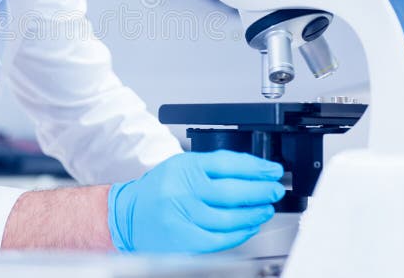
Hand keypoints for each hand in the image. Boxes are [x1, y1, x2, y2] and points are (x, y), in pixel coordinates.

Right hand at [107, 150, 284, 252]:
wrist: (128, 215)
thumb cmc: (157, 191)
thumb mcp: (180, 166)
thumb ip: (211, 167)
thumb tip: (252, 172)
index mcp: (183, 167)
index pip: (227, 163)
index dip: (255, 167)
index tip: (272, 170)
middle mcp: (181, 190)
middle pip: (231, 191)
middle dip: (260, 191)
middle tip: (274, 190)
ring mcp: (182, 216)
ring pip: (229, 217)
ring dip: (253, 214)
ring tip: (264, 209)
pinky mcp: (184, 239)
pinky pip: (220, 238)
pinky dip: (239, 233)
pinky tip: (248, 227)